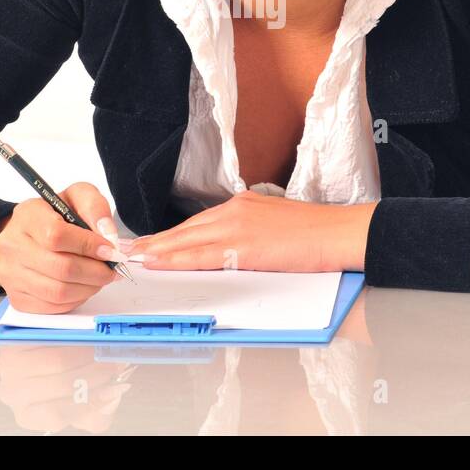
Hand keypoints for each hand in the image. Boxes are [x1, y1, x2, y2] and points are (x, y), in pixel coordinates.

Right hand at [0, 182, 130, 312]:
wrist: (26, 235)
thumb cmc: (55, 216)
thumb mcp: (77, 196)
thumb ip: (95, 208)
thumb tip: (109, 237)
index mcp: (27, 215)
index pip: (57, 235)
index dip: (89, 246)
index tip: (109, 250)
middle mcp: (12, 245)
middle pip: (60, 268)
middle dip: (95, 272)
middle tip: (111, 269)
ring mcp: (11, 274)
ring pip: (58, 292)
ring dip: (89, 288)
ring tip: (100, 278)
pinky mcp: (18, 298)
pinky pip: (53, 307)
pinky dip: (76, 300)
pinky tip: (83, 287)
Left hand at [128, 190, 376, 272]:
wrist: (339, 233)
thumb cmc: (316, 234)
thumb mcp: (275, 225)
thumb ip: (250, 233)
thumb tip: (232, 250)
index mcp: (243, 205)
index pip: (198, 222)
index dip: (172, 235)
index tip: (151, 242)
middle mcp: (235, 210)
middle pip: (186, 229)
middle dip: (156, 241)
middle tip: (130, 249)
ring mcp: (238, 226)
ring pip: (187, 240)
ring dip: (158, 251)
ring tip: (135, 258)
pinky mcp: (244, 245)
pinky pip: (202, 254)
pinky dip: (177, 259)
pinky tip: (159, 264)